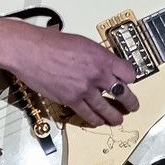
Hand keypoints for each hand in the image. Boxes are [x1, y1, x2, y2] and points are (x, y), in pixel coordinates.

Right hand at [0, 16, 138, 126]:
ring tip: (119, 119)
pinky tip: (99, 121)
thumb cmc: (53, 43)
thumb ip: (97, 57)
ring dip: (115, 116)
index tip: (129, 81)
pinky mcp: (71, 100)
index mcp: (103, 57)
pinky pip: (89, 115)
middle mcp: (98, 74)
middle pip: (123, 93)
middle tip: (133, 106)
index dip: (130, 78)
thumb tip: (105, 67)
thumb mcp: (83, 43)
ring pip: (107, 109)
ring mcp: (85, 89)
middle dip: (130, 102)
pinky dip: (96, 120)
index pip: (129, 73)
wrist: (30, 51)